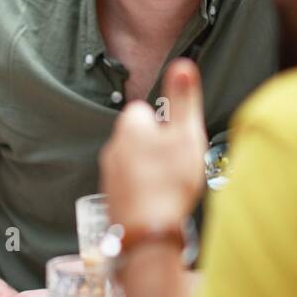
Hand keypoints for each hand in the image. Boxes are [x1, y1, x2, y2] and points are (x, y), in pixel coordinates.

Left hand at [100, 58, 206, 234]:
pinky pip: (132, 184)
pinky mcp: (112, 197)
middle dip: (158, 145)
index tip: (180, 136)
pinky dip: (144, 189)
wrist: (148, 232)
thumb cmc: (169, 181)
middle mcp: (113, 146)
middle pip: (140, 136)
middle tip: (179, 162)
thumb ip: (183, 99)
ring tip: (171, 184)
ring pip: (135, 161)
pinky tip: (159, 200)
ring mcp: (110, 173)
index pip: (145, 110)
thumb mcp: (186, 133)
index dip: (165, 122)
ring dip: (151, 168)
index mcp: (130, 125)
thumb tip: (182, 64)